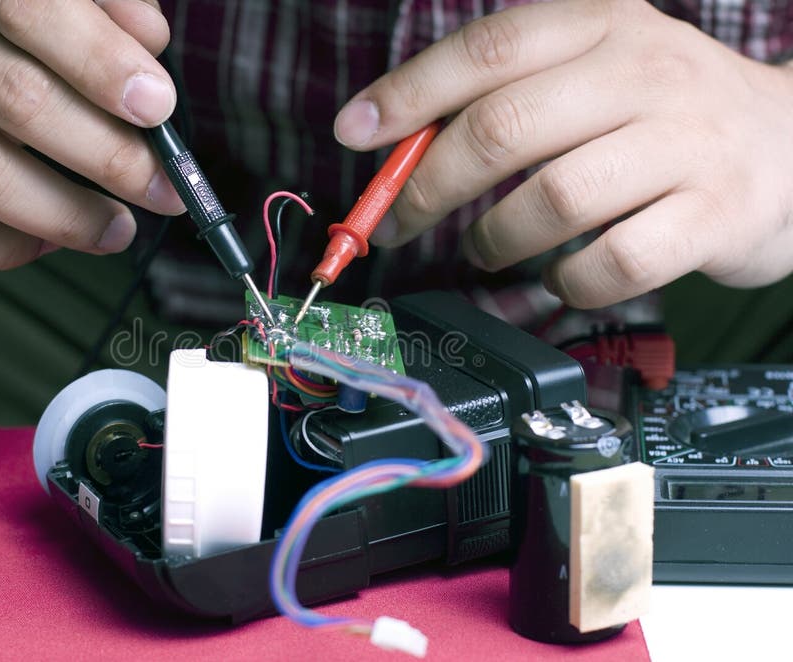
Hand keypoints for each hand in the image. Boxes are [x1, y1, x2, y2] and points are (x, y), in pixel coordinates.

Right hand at [0, 0, 184, 268]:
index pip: (32, 11)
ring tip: (117, 229)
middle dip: (110, 158)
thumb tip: (149, 44)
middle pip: (19, 102)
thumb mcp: (52, 5)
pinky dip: (4, 249)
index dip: (101, 62)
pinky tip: (46, 241)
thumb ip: (107, 13)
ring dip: (67, 216)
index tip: (157, 107)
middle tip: (162, 189)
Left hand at [334, 0, 792, 307]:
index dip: (408, 95)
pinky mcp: (714, 214)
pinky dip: (565, 281)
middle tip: (401, 222)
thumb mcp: (589, 76)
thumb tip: (394, 144)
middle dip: (429, 187)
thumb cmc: (660, 117)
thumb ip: (503, 98)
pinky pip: (610, 262)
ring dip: (496, 239)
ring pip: (552, 199)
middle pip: (503, 128)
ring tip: (489, 248)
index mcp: (602, 24)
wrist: (790, 146)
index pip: (487, 51)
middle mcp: (645, 71)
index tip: (354, 133)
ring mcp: (686, 142)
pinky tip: (560, 275)